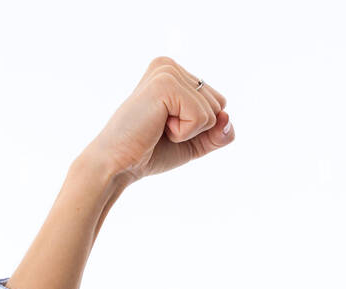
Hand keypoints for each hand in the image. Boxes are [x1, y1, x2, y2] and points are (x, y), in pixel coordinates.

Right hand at [82, 56, 232, 183]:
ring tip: (158, 127)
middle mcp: (170, 66)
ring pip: (213, 111)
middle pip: (219, 104)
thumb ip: (218, 133)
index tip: (168, 128)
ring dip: (189, 131)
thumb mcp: (195, 143)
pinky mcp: (165, 84)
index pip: (218, 103)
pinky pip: (202, 117)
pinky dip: (184, 133)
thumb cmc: (151, 152)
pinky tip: (158, 127)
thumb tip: (227, 118)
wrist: (119, 164)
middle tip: (162, 129)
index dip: (202, 128)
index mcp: (174, 74)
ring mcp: (167, 72)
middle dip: (198, 129)